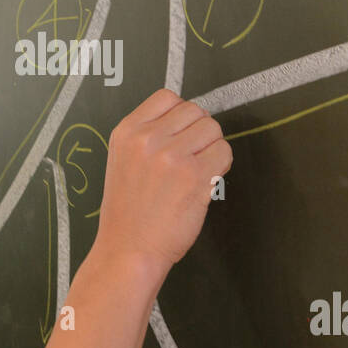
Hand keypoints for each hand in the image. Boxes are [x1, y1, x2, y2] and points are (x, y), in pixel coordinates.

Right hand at [91, 88, 231, 276]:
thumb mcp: (123, 160)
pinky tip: (204, 183)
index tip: (180, 134)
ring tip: (196, 171)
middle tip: (191, 157)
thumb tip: (187, 120)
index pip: (167, 97)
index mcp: (126, 132)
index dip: (181, 115)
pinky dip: (221, 166)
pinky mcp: (194, 175)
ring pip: (213, 128)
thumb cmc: (129, 213)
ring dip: (212, 148)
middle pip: (194, 110)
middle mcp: (147, 138)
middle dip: (199, 132)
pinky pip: (224, 152)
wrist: (128, 250)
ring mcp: (171, 155)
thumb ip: (148, 135)